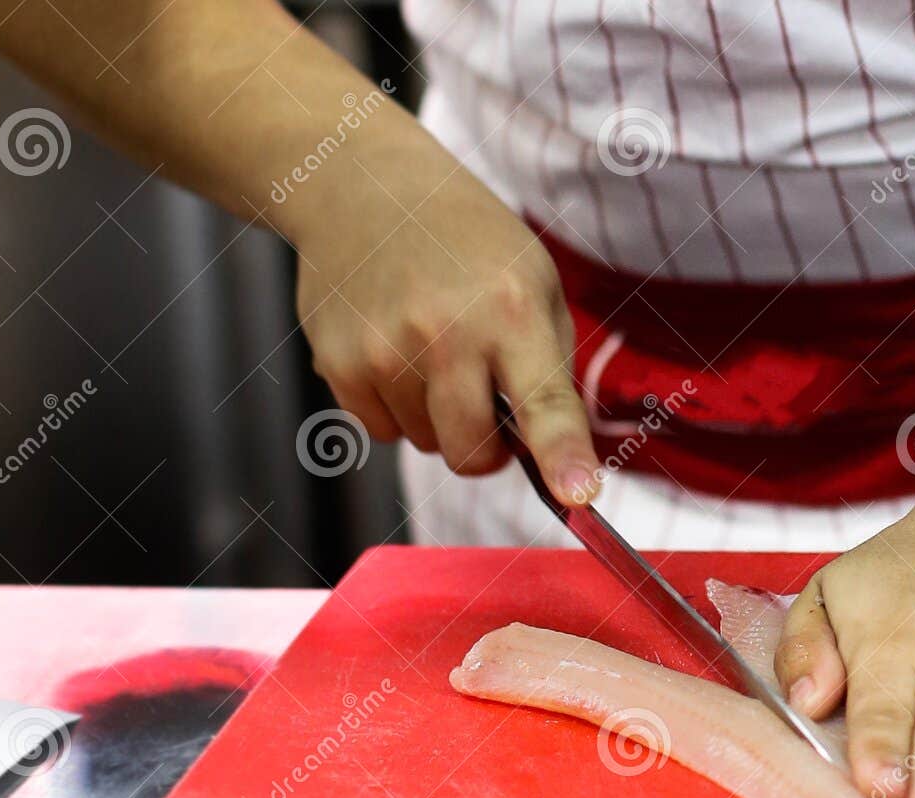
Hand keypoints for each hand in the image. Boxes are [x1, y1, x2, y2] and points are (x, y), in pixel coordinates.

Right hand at [292, 163, 599, 502]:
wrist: (364, 186)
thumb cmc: (468, 244)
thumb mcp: (536, 284)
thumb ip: (551, 373)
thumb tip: (564, 464)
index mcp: (511, 311)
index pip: (544, 403)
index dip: (562, 457)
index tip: (578, 495)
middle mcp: (445, 333)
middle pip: (472, 454)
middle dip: (487, 448)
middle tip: (487, 397)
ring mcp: (383, 351)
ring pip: (426, 444)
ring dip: (437, 417)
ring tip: (432, 346)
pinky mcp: (336, 363)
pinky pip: (382, 431)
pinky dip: (394, 406)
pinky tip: (394, 349)